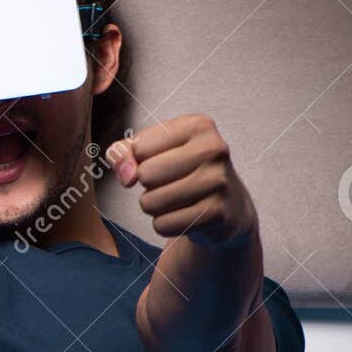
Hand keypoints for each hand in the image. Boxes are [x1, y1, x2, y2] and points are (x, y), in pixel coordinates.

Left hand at [108, 114, 256, 247]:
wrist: (227, 204)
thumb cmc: (183, 171)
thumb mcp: (153, 150)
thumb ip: (124, 152)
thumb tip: (126, 174)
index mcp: (197, 125)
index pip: (139, 148)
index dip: (139, 161)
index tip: (160, 162)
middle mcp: (213, 149)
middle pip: (145, 175)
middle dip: (147, 186)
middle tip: (170, 184)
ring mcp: (218, 181)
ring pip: (150, 203)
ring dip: (154, 207)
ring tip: (176, 199)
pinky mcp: (218, 213)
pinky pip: (163, 225)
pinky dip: (166, 225)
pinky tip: (185, 215)